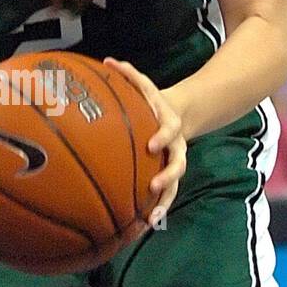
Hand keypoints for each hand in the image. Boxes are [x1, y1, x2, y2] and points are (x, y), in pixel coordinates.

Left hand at [104, 58, 186, 224]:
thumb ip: (128, 74)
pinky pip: (164, 196)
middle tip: (154, 186)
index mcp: (170, 124)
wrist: (178, 113)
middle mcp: (176, 146)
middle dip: (167, 176)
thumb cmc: (151, 101)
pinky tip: (141, 226)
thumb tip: (107, 61)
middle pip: (178, 163)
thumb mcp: (144, 85)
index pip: (171, 130)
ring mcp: (173, 162)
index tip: (152, 146)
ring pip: (173, 185)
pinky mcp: (168, 176)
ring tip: (151, 219)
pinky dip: (155, 210)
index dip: (163, 137)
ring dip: (164, 202)